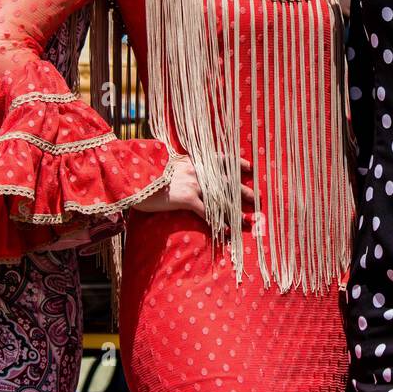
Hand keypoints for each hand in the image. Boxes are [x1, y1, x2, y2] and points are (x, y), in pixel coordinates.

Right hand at [136, 155, 255, 219]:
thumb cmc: (148, 172)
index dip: (237, 164)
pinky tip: (227, 232)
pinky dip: (219, 224)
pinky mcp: (187, 198)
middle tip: (258, 199)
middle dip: (244, 191)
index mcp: (195, 161)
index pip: (222, 159)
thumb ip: (181, 166)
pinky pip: (208, 213)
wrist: (134, 177)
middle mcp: (198, 171)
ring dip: (237, 211)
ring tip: (249, 220)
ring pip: (222, 199)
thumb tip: (186, 170)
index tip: (250, 169)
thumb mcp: (168, 164)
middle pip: (228, 181)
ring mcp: (194, 184)